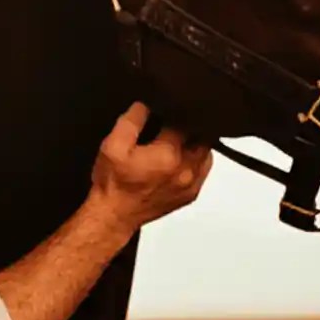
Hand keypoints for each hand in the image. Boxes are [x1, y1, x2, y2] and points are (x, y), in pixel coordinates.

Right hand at [89, 102, 212, 230]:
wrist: (115, 215)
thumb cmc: (113, 184)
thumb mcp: (113, 145)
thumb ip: (132, 120)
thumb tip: (146, 104)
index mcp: (168, 155)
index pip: (183, 122)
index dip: (174, 112)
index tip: (163, 111)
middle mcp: (185, 170)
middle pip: (202, 137)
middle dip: (189, 128)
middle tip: (172, 125)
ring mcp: (191, 184)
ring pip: (206, 153)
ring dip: (195, 143)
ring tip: (177, 140)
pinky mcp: (191, 194)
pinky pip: (202, 170)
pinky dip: (196, 160)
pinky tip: (179, 158)